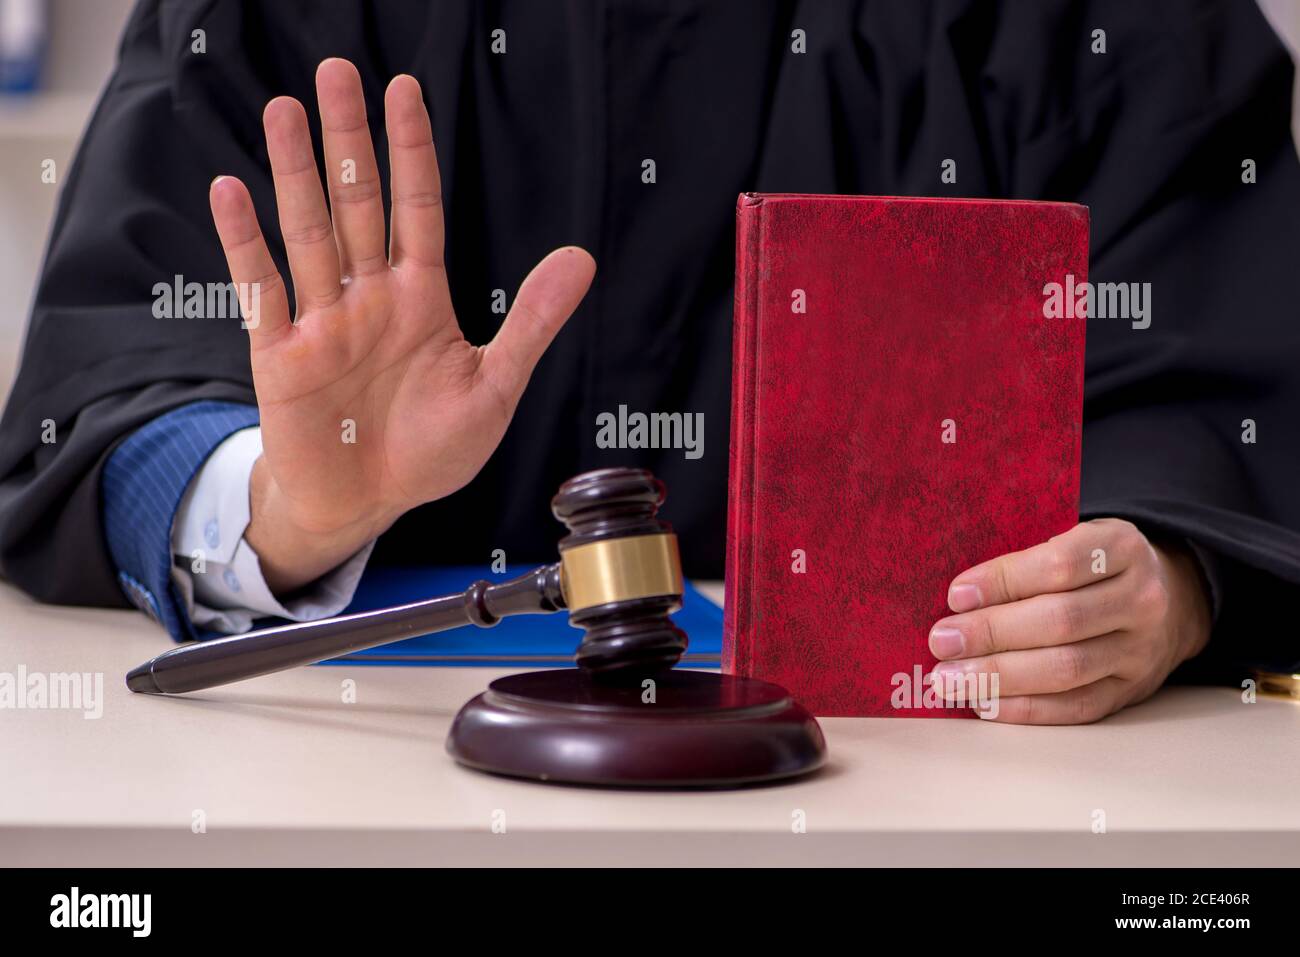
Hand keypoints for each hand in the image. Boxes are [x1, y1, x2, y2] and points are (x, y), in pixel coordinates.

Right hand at [209, 59, 595, 593]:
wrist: (368, 504)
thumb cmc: (431, 450)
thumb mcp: (495, 386)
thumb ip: (532, 321)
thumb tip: (582, 257)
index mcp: (421, 299)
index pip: (418, 208)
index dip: (412, 151)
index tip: (406, 89)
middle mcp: (369, 297)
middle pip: (358, 204)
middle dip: (350, 140)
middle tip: (338, 70)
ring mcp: (321, 320)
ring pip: (308, 232)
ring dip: (296, 173)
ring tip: (285, 110)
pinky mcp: (279, 353)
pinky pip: (261, 289)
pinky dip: (245, 243)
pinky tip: (231, 191)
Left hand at [928, 519, 1212, 723]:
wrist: (1172, 599)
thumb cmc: (1096, 567)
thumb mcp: (1076, 540)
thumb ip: (1028, 559)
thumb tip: (957, 599)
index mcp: (1122, 547)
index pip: (1059, 565)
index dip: (1004, 580)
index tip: (956, 595)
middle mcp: (1141, 599)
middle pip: (1060, 620)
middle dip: (992, 633)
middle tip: (942, 642)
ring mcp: (1140, 650)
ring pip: (1066, 668)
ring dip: (999, 676)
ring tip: (950, 679)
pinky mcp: (1132, 691)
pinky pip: (1076, 706)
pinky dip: (1025, 708)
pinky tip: (984, 703)